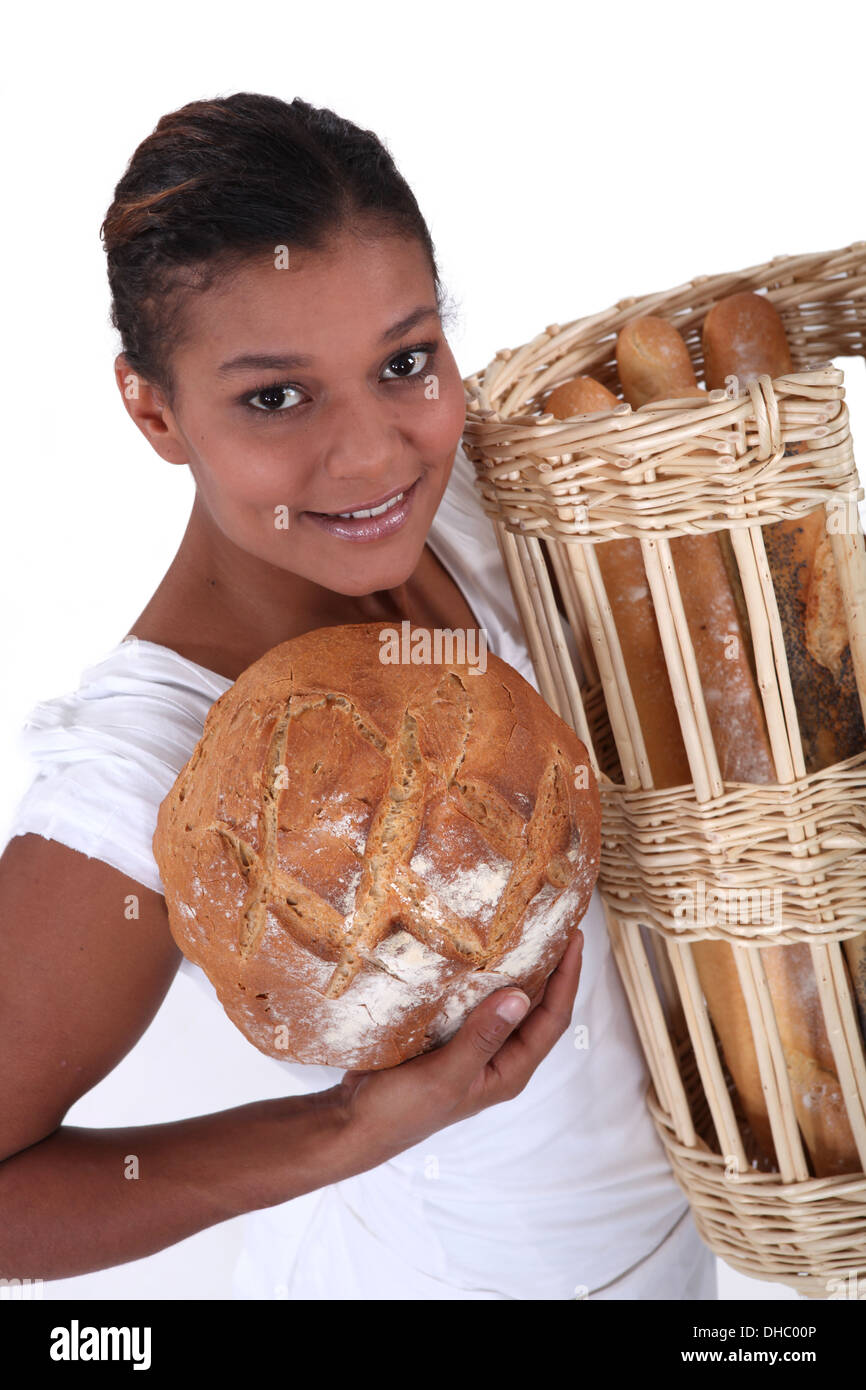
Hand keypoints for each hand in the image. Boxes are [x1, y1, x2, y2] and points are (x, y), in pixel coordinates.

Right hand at [329, 928, 583, 1168]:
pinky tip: (474, 945)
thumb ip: (481, 1038)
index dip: (567, 979)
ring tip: (520, 923)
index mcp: (509, 1071)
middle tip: (552, 919)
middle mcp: (498, 1056)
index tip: (574, 937)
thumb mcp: (445, 1077)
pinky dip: (479, 972)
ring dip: (516, 964)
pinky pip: (473, 997)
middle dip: (549, 965)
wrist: (355, 1121)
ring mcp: (473, 1044)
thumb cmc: (402, 1111)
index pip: (552, 1019)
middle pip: (536, 1005)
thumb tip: (520, 997)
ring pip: (505, 998)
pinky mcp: (447, 1033)